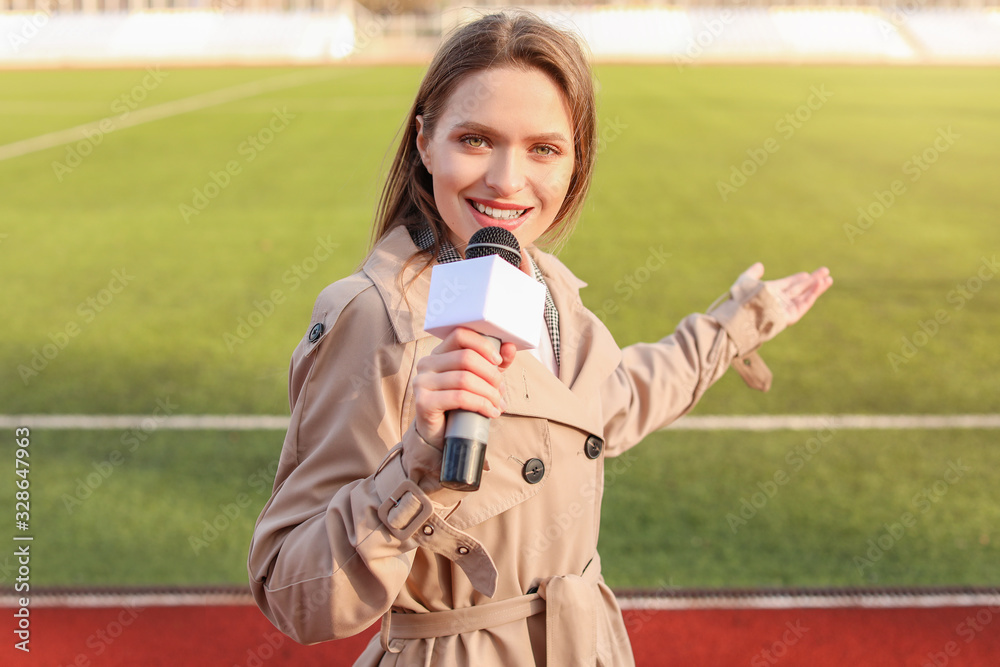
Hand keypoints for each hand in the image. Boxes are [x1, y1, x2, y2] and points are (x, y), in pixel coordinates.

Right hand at [410, 327, 516, 449]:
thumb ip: (494, 363)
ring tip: (498, 404)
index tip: (498, 361)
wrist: (440, 434)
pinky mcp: (423, 402)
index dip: (483, 345)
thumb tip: (510, 347)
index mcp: (439, 353)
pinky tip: (491, 412)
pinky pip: (459, 397)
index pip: (460, 335)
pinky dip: (481, 405)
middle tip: (500, 390)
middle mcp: (427, 363)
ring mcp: (422, 382)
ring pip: (464, 379)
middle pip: (466, 358)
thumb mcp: (480, 380)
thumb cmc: (460, 404)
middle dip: (490, 374)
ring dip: (488, 393)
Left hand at [741, 262, 832, 326]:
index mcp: (771, 292)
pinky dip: (813, 294)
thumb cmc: (741, 299)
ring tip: (828, 278)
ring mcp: (786, 308)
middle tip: (825, 271)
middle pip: (800, 288)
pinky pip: (804, 304)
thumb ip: (753, 273)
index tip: (806, 274)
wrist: (742, 315)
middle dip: (812, 280)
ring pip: (805, 296)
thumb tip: (760, 265)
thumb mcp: (746, 281)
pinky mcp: (790, 315)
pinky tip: (821, 284)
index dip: (797, 278)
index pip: (788, 284)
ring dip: (817, 287)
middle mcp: (780, 301)